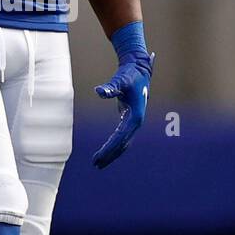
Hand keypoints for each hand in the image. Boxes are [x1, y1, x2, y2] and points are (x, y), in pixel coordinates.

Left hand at [92, 25, 152, 169]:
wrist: (139, 70)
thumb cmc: (129, 75)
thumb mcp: (120, 80)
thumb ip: (109, 87)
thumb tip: (98, 91)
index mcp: (136, 117)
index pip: (120, 137)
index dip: (109, 148)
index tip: (98, 157)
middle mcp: (137, 122)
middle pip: (122, 144)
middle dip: (109, 154)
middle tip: (95, 164)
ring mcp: (134, 123)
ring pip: (123, 143)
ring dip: (112, 153)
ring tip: (97, 163)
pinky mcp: (129, 120)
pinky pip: (121, 138)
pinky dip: (113, 145)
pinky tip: (105, 152)